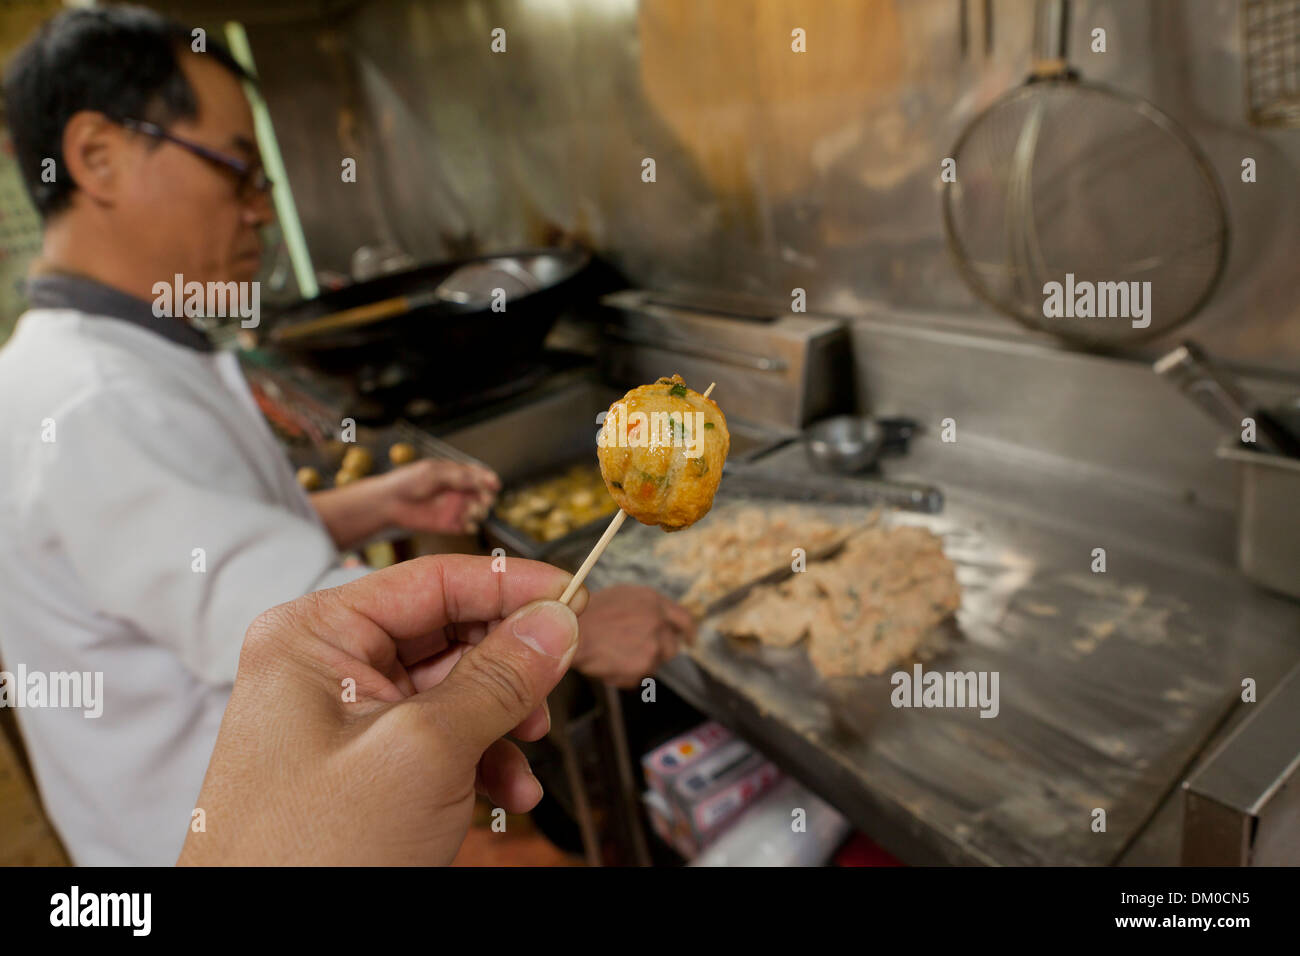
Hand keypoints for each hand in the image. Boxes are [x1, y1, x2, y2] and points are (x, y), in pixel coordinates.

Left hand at [177, 554, 588, 865]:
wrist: (268, 948)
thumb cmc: (306, 856)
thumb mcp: (423, 753)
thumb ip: (498, 680)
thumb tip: (554, 623)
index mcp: (315, 635)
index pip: (434, 579)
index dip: (512, 585)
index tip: (576, 597)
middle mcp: (326, 665)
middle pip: (450, 634)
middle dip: (510, 668)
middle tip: (555, 687)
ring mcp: (344, 718)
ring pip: (455, 690)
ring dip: (504, 723)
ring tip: (526, 756)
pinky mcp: (364, 765)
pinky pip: (441, 738)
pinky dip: (483, 761)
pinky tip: (507, 791)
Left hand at [382, 459, 499, 534]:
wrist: (389, 502)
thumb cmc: (409, 481)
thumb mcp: (435, 472)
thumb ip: (459, 476)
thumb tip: (482, 480)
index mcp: (457, 474)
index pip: (480, 475)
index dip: (489, 479)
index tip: (494, 484)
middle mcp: (459, 491)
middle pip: (483, 494)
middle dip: (486, 497)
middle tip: (482, 500)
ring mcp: (456, 508)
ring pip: (479, 511)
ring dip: (479, 511)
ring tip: (471, 511)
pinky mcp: (451, 524)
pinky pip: (469, 526)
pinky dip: (471, 526)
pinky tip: (465, 524)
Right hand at [574, 585, 694, 688]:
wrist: (568, 631)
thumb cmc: (588, 612)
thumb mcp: (622, 596)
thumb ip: (647, 608)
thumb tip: (662, 621)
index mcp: (654, 602)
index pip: (684, 619)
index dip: (688, 631)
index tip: (689, 638)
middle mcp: (657, 623)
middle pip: (672, 646)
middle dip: (659, 650)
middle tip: (636, 649)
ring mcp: (651, 647)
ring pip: (654, 663)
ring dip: (640, 662)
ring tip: (614, 652)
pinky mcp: (640, 668)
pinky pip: (638, 677)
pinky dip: (626, 674)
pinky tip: (609, 662)